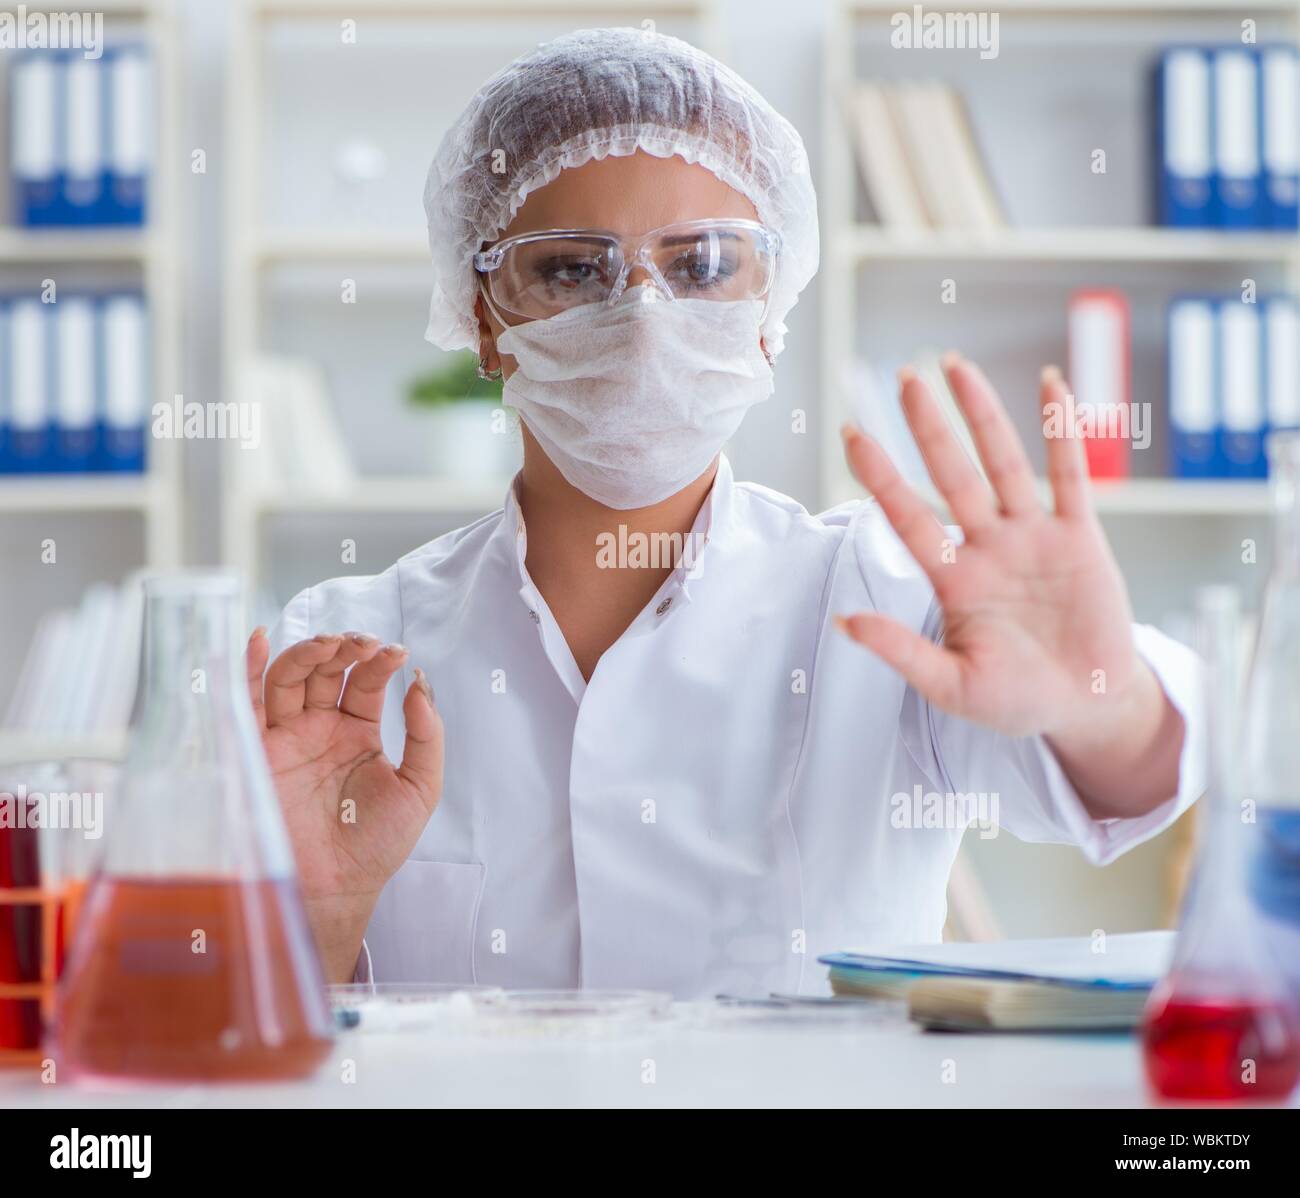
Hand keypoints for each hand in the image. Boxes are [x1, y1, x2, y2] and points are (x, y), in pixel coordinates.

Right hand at [245, 631, 443, 977]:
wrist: (334, 891)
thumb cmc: (377, 845)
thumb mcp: (420, 788)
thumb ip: (427, 735)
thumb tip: (419, 682)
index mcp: (357, 731)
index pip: (364, 681)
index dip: (379, 662)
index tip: (396, 652)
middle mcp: (318, 728)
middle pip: (324, 671)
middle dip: (342, 649)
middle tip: (361, 642)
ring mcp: (285, 738)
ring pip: (289, 679)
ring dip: (307, 653)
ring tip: (330, 643)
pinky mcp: (255, 753)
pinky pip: (246, 704)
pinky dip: (247, 669)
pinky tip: (258, 639)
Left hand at [838, 355, 1181, 814]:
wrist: (1086, 708)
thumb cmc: (1016, 700)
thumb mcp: (952, 685)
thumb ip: (901, 651)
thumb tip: (844, 623)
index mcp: (953, 580)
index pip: (908, 517)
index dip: (881, 476)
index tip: (851, 434)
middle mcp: (988, 548)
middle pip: (952, 476)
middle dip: (928, 428)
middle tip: (904, 378)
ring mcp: (1033, 539)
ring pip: (1003, 465)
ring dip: (982, 416)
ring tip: (957, 367)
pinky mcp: (1080, 540)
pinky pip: (1070, 477)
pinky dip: (1062, 432)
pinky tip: (1051, 385)